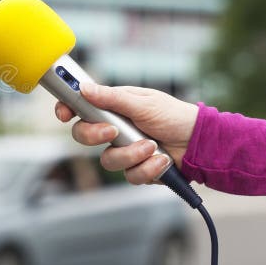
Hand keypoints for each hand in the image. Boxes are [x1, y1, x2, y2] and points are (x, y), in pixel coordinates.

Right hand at [55, 84, 198, 184]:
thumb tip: (84, 89)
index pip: (80, 107)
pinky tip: (161, 160)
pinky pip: (130, 176)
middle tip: (112, 131)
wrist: (201, 144)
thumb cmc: (175, 116)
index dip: (66, 109)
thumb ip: (112, 98)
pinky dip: (148, 168)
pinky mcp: (136, 169)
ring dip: (131, 154)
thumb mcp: (144, 103)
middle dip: (95, 135)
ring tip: (152, 146)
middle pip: (83, 135)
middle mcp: (114, 129)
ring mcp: (124, 150)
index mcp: (112, 108)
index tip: (64, 114)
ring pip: (107, 160)